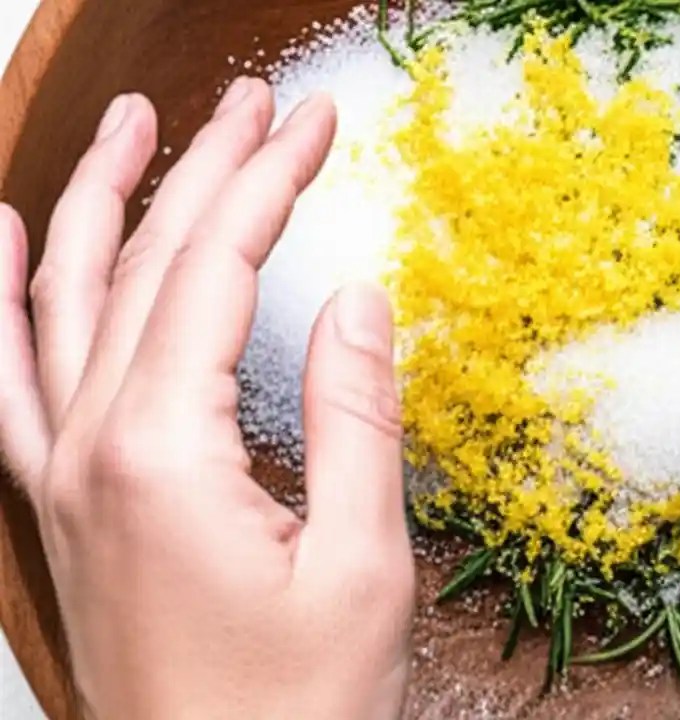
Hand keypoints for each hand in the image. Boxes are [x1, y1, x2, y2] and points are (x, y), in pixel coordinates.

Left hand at [0, 78, 413, 717]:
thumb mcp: (361, 567)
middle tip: (259, 102)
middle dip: (204, 169)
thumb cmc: (294, 709)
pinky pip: (6, 384)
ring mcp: (59, 480)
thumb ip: (353, 420)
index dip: (268, 182)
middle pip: (139, 267)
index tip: (317, 122)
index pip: (212, 272)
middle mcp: (88, 452)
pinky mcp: (61, 508)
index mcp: (161, 456)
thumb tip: (356, 298)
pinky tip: (2, 246)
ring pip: (58, 304)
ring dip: (96, 202)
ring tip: (133, 127)